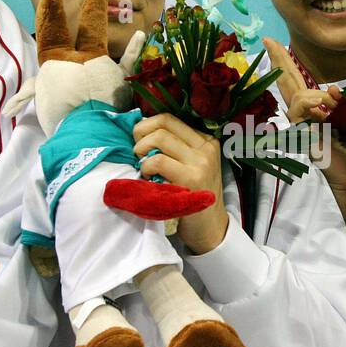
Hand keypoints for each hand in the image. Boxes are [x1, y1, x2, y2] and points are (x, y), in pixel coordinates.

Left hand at [132, 113, 227, 253]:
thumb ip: (175, 148)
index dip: (146, 125)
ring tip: (143, 166)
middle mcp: (206, 147)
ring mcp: (201, 162)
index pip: (169, 119)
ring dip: (142, 151)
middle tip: (136, 153)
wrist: (209, 227)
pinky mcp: (192, 178)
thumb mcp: (192, 166)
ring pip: (159, 138)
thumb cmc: (193, 196)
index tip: (138, 140)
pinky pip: (158, 160)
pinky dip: (146, 167)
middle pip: (163, 124)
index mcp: (206, 140)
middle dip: (140, 135)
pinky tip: (148, 179)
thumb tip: (141, 130)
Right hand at [265, 38, 345, 219]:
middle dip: (279, 60)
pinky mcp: (299, 134)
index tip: (272, 42)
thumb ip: (340, 103)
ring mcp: (297, 125)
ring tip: (332, 109)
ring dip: (318, 97)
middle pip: (287, 82)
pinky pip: (300, 110)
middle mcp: (300, 115)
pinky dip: (315, 107)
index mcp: (311, 109)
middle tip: (267, 39)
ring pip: (299, 96)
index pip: (296, 81)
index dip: (284, 62)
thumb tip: (331, 90)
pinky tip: (324, 115)